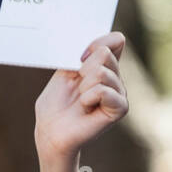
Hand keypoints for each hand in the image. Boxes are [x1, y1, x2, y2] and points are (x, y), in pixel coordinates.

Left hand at [34, 31, 127, 160]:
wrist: (50, 131)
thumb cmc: (55, 104)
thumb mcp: (64, 71)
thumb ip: (82, 55)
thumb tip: (101, 42)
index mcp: (104, 66)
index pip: (116, 40)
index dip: (97, 42)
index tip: (79, 57)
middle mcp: (115, 78)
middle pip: (105, 53)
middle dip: (83, 69)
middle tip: (77, 87)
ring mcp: (120, 93)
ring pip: (102, 72)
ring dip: (83, 86)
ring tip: (80, 100)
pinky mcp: (121, 108)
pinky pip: (104, 90)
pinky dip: (88, 97)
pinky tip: (86, 107)